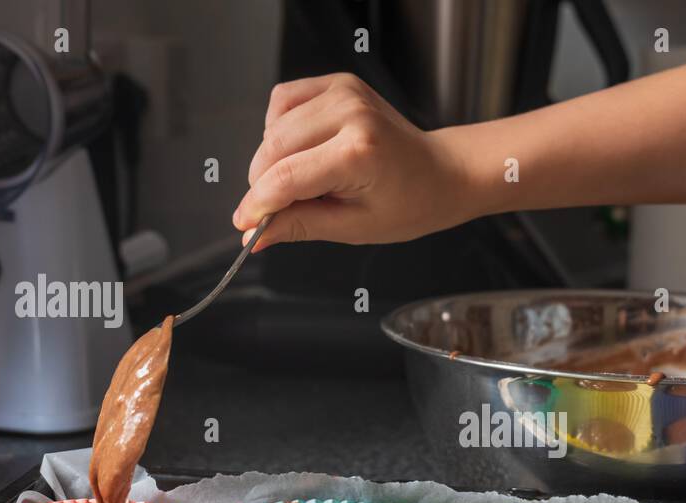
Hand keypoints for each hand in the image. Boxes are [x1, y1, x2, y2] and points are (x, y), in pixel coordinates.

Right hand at [234, 73, 477, 247]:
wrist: (441, 174)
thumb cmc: (409, 204)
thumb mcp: (353, 227)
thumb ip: (299, 226)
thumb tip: (253, 235)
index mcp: (358, 151)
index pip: (285, 178)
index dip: (257, 205)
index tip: (243, 225)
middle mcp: (350, 113)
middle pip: (273, 149)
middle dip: (263, 184)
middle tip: (277, 211)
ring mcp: (343, 92)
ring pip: (273, 126)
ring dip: (272, 158)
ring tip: (304, 182)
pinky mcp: (337, 84)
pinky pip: (284, 102)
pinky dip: (280, 129)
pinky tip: (301, 151)